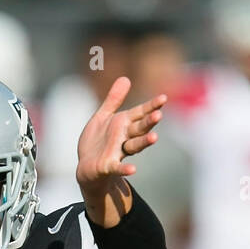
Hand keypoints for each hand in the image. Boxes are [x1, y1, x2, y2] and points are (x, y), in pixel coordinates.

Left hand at [76, 76, 165, 226]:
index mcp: (123, 124)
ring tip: (155, 138)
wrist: (86, 166)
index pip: (140, 113)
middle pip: (139, 129)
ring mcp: (118, 152)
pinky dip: (125, 169)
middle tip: (159, 115)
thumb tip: (125, 78)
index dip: (151, 106)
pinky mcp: (108, 166)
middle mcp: (124, 138)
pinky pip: (118, 167)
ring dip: (144, 142)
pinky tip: (133, 170)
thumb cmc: (97, 141)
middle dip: (148, 122)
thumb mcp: (103, 117)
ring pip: (134, 146)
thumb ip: (114, 100)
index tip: (163, 98)